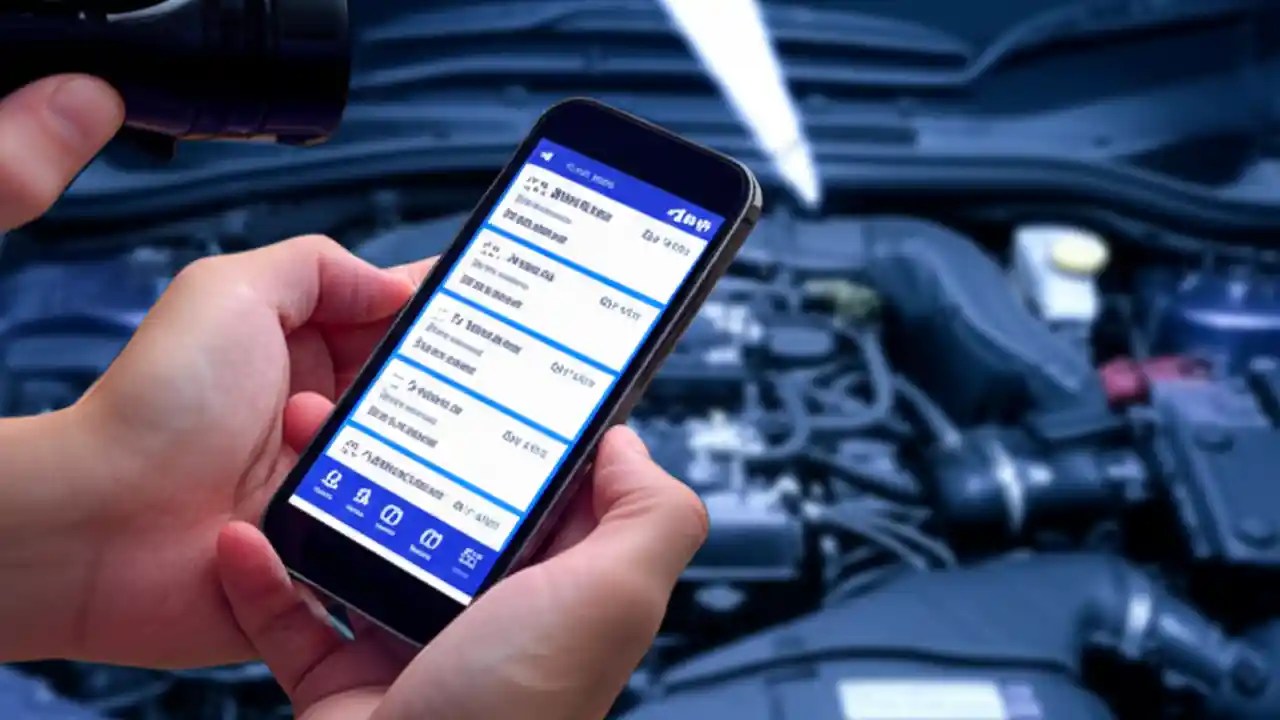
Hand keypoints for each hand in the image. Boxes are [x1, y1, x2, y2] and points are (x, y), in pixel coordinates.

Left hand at [0, 76, 437, 665]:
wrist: (99, 528)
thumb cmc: (155, 408)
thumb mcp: (229, 292)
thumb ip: (317, 265)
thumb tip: (397, 285)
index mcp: (308, 356)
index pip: (399, 328)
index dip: (448, 322)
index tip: (502, 318)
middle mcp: (327, 422)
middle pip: (427, 403)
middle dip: (442, 397)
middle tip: (462, 393)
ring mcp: (334, 490)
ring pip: (423, 474)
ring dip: (405, 462)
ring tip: (333, 449)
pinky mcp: (335, 555)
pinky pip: (397, 544)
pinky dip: (394, 531)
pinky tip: (358, 515)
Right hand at [217, 425, 707, 719]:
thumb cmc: (519, 712)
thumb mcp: (617, 594)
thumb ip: (650, 514)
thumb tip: (627, 444)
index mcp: (561, 586)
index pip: (547, 486)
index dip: (518, 427)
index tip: (482, 369)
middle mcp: (492, 612)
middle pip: (444, 503)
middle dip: (402, 444)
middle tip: (366, 390)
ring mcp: (415, 645)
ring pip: (363, 544)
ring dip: (322, 490)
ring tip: (298, 438)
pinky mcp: (345, 683)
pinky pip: (293, 617)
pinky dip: (264, 578)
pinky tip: (245, 536)